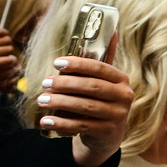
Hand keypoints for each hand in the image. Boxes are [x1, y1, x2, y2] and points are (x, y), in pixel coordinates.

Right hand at [0, 29, 18, 89]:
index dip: (5, 34)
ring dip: (9, 52)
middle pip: (7, 39)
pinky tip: (7, 62)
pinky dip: (10, 60)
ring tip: (5, 56)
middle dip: (8, 44)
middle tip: (5, 48)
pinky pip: (8, 59)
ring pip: (9, 49)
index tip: (5, 37)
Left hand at [36, 52, 134, 166]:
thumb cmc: (101, 101)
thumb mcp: (103, 82)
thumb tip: (113, 30)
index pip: (100, 68)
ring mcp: (118, 115)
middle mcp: (124, 96)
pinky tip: (46, 120)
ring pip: (85, 106)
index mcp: (122, 79)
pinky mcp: (108, 132)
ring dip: (60, 102)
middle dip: (65, 84)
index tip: (56, 63)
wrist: (107, 136)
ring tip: (42, 100)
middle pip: (92, 87)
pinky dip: (62, 123)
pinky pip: (81, 125)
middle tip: (45, 83)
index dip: (78, 64)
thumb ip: (103, 60)